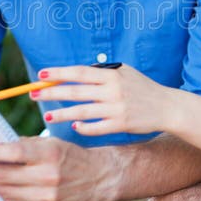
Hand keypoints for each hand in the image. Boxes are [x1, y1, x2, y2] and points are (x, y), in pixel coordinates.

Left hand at [0, 136, 113, 200]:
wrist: (97, 177)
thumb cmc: (70, 156)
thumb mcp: (50, 143)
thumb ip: (24, 146)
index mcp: (49, 153)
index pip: (12, 152)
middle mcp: (48, 176)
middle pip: (3, 175)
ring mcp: (46, 196)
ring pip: (4, 191)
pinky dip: (2, 194)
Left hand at [33, 64, 177, 135]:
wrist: (167, 107)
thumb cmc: (143, 88)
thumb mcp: (125, 73)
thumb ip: (103, 73)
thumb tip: (76, 73)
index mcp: (112, 75)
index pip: (79, 72)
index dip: (59, 73)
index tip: (42, 75)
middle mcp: (113, 90)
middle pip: (76, 91)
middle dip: (52, 93)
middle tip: (33, 94)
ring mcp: (116, 108)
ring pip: (82, 112)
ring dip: (62, 114)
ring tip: (47, 117)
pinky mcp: (121, 124)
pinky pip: (96, 127)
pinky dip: (84, 128)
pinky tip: (74, 127)